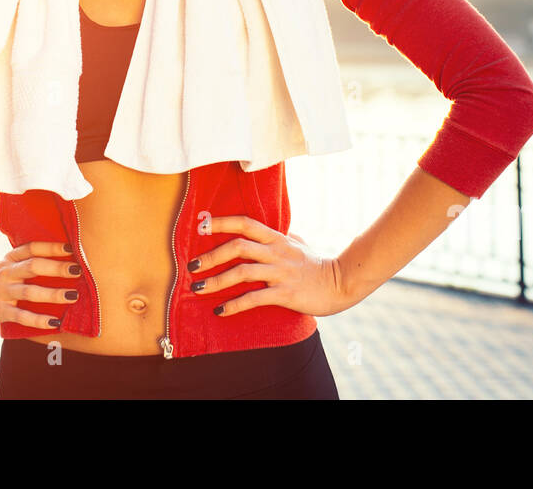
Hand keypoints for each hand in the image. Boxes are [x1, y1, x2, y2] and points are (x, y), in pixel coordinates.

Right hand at [0, 240, 79, 329]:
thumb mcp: (5, 267)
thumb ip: (26, 263)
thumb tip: (61, 261)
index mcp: (9, 260)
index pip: (31, 248)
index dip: (50, 247)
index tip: (70, 248)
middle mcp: (5, 273)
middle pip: (32, 266)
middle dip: (56, 268)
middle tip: (77, 270)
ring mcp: (1, 292)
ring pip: (29, 291)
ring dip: (52, 294)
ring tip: (72, 296)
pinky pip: (20, 316)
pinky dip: (38, 319)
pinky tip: (54, 321)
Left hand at [186, 216, 354, 318]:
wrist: (340, 283)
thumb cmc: (316, 265)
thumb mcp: (298, 245)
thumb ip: (282, 238)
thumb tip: (272, 231)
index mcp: (277, 238)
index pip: (245, 224)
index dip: (222, 222)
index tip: (201, 226)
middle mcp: (276, 252)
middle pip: (238, 246)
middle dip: (211, 255)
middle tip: (192, 265)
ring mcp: (281, 273)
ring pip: (242, 272)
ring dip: (216, 280)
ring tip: (198, 288)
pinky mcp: (285, 293)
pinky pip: (254, 298)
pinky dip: (234, 304)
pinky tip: (220, 310)